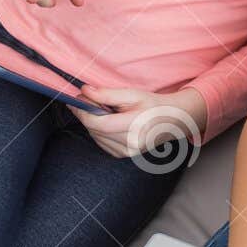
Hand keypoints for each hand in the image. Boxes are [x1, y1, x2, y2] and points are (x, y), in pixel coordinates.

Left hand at [68, 86, 207, 157]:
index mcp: (134, 128)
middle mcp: (130, 145)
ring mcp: (126, 153)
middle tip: (89, 100)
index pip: (98, 123)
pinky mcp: (122, 156)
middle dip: (86, 114)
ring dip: (93, 123)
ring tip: (105, 110)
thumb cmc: (153, 105)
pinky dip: (99, 131)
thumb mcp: (132, 94)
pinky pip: (101, 142)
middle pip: (94, 130)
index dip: (82, 112)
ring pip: (95, 136)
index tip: (74, 100)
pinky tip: (109, 122)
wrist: (173, 120)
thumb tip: (83, 91)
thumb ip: (106, 94)